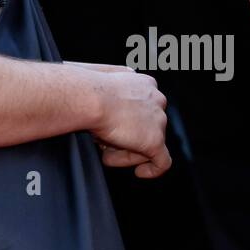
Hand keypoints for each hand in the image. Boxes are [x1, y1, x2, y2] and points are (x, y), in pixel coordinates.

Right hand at [71, 62, 171, 178]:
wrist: (89, 98)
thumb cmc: (87, 88)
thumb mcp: (101, 77)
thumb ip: (112, 84)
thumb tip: (108, 90)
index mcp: (144, 83)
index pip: (142, 107)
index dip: (127, 121)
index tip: (114, 128)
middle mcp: (155, 99)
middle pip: (146, 126)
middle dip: (126, 137)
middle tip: (105, 144)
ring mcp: (158, 120)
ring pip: (150, 142)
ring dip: (128, 152)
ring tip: (107, 154)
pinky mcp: (155, 140)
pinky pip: (162, 162)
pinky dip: (153, 170)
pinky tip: (140, 172)